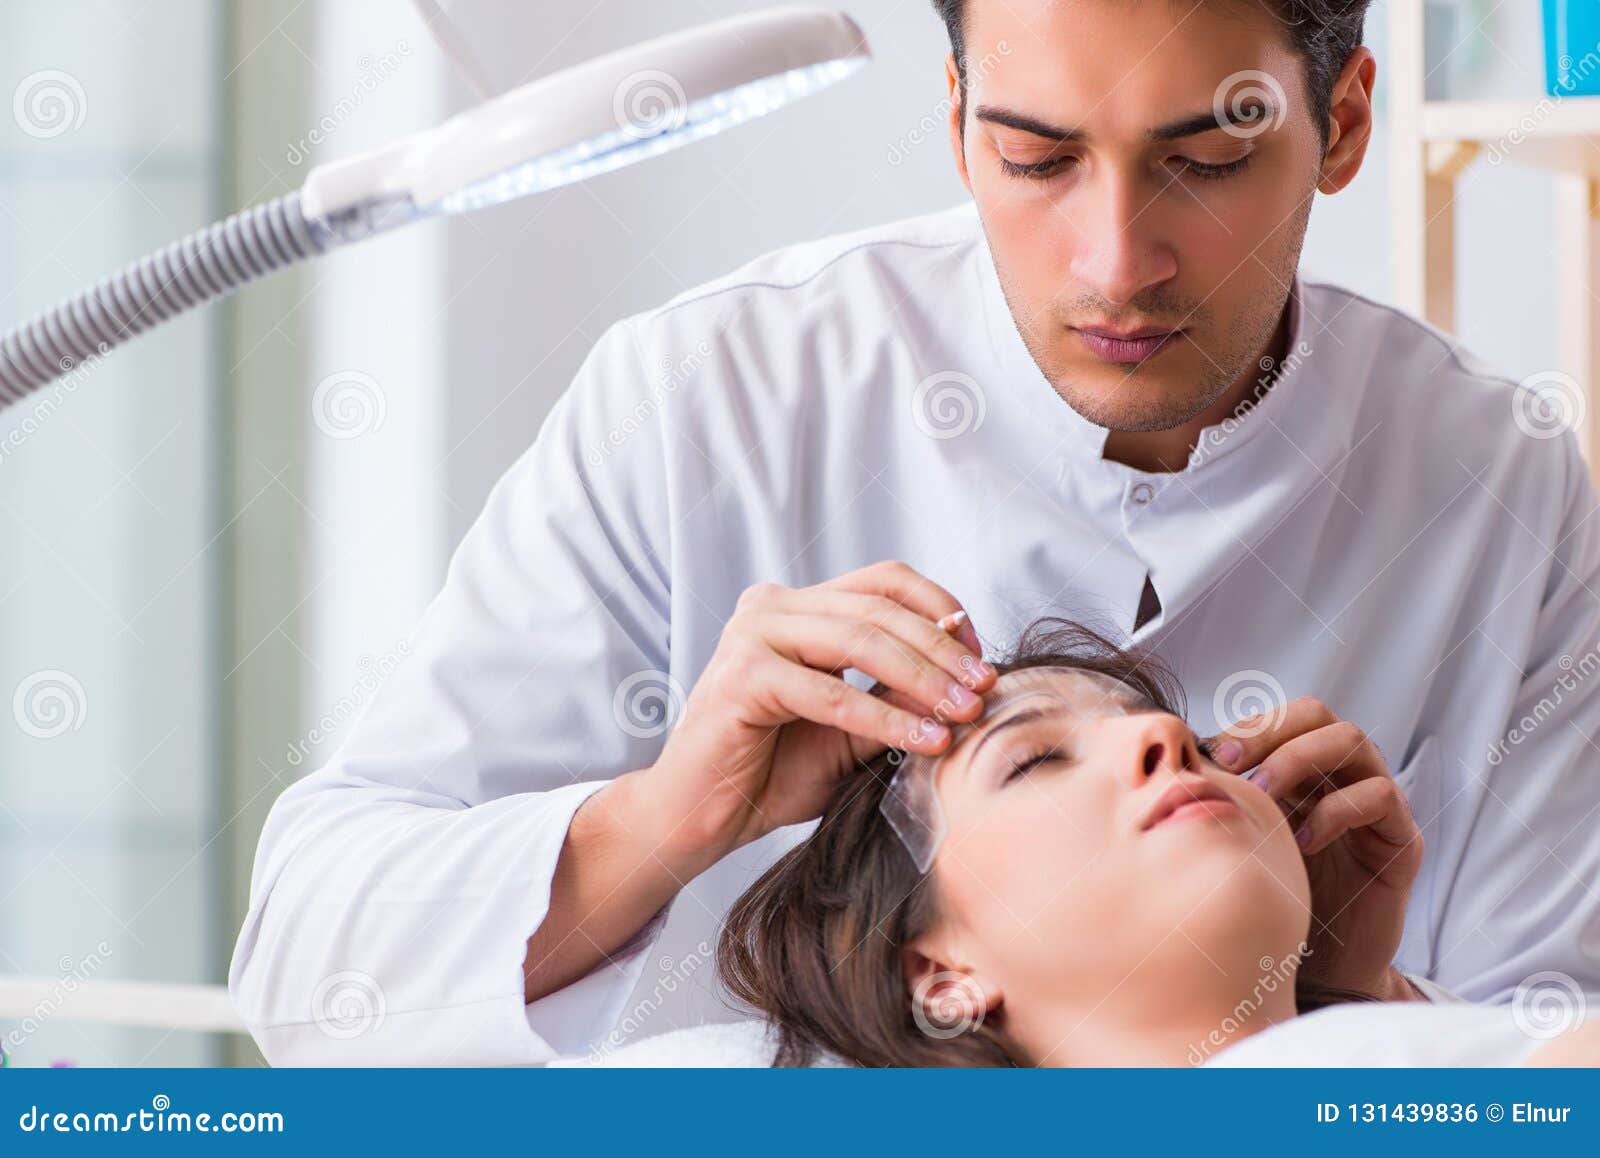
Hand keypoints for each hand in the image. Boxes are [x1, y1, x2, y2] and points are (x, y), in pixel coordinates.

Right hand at [644, 561, 995, 866]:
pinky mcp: (742, 675)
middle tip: (985, 689)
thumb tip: (969, 673)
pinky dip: (886, 717)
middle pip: (878, 608)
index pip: (885, 581)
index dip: (941, 609)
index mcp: (796, 607)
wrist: (700, 819)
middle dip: (942, 650)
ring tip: (963, 714)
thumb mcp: (854, 730)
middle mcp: (770, 607)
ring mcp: (751, 635)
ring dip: (923, 679)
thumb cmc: (773, 775)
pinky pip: (833, 692)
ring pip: (860, 639)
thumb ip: (899, 695)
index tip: (981, 656)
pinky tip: (925, 741)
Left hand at [1206, 697, 1424, 999]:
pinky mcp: (1402, 838)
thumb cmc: (1279, 897)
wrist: (1325, 965)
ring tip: (1263, 796)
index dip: (1248, 727)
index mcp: (1304, 769)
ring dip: (1298, 760)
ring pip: (1354, 741)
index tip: (1209, 755)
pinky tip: (1304, 843)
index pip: (1284, 717)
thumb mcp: (1247, 838)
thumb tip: (1182, 761)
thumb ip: (1229, 799)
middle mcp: (1343, 775)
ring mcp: (1377, 803)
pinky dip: (1336, 811)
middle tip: (1234, 767)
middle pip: (1319, 714)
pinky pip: (1381, 797)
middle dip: (1271, 733)